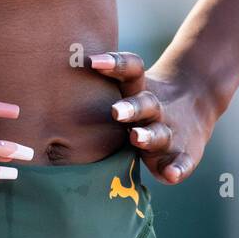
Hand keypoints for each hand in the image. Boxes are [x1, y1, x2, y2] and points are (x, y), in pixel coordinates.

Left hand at [86, 51, 217, 184]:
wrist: (194, 105)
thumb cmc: (140, 101)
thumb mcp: (127, 88)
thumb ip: (96, 86)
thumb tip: (44, 75)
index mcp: (139, 89)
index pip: (131, 69)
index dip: (114, 64)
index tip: (92, 61)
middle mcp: (155, 108)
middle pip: (145, 103)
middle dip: (130, 108)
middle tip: (115, 112)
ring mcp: (170, 131)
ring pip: (160, 133)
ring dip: (149, 136)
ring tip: (136, 139)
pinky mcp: (183, 153)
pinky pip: (182, 163)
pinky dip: (178, 169)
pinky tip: (171, 176)